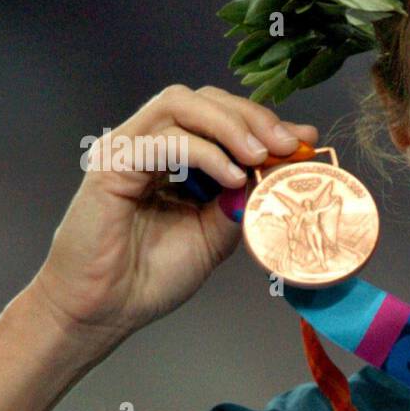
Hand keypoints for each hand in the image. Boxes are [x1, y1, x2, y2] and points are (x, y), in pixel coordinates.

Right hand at [34, 85, 316, 344]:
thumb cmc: (151, 275)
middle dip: (252, 116)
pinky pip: (162, 140)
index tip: (304, 140)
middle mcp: (147, 144)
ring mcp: (126, 149)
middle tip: (288, 144)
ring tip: (261, 156)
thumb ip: (243, 198)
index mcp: (172, 157)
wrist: (105, 311)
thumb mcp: (217, 233)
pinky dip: (203, 151)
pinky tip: (231, 176)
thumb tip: (283, 167)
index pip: (220, 116)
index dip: (263, 122)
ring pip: (180, 104)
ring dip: (230, 125)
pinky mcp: (111, 165)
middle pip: (203, 99)